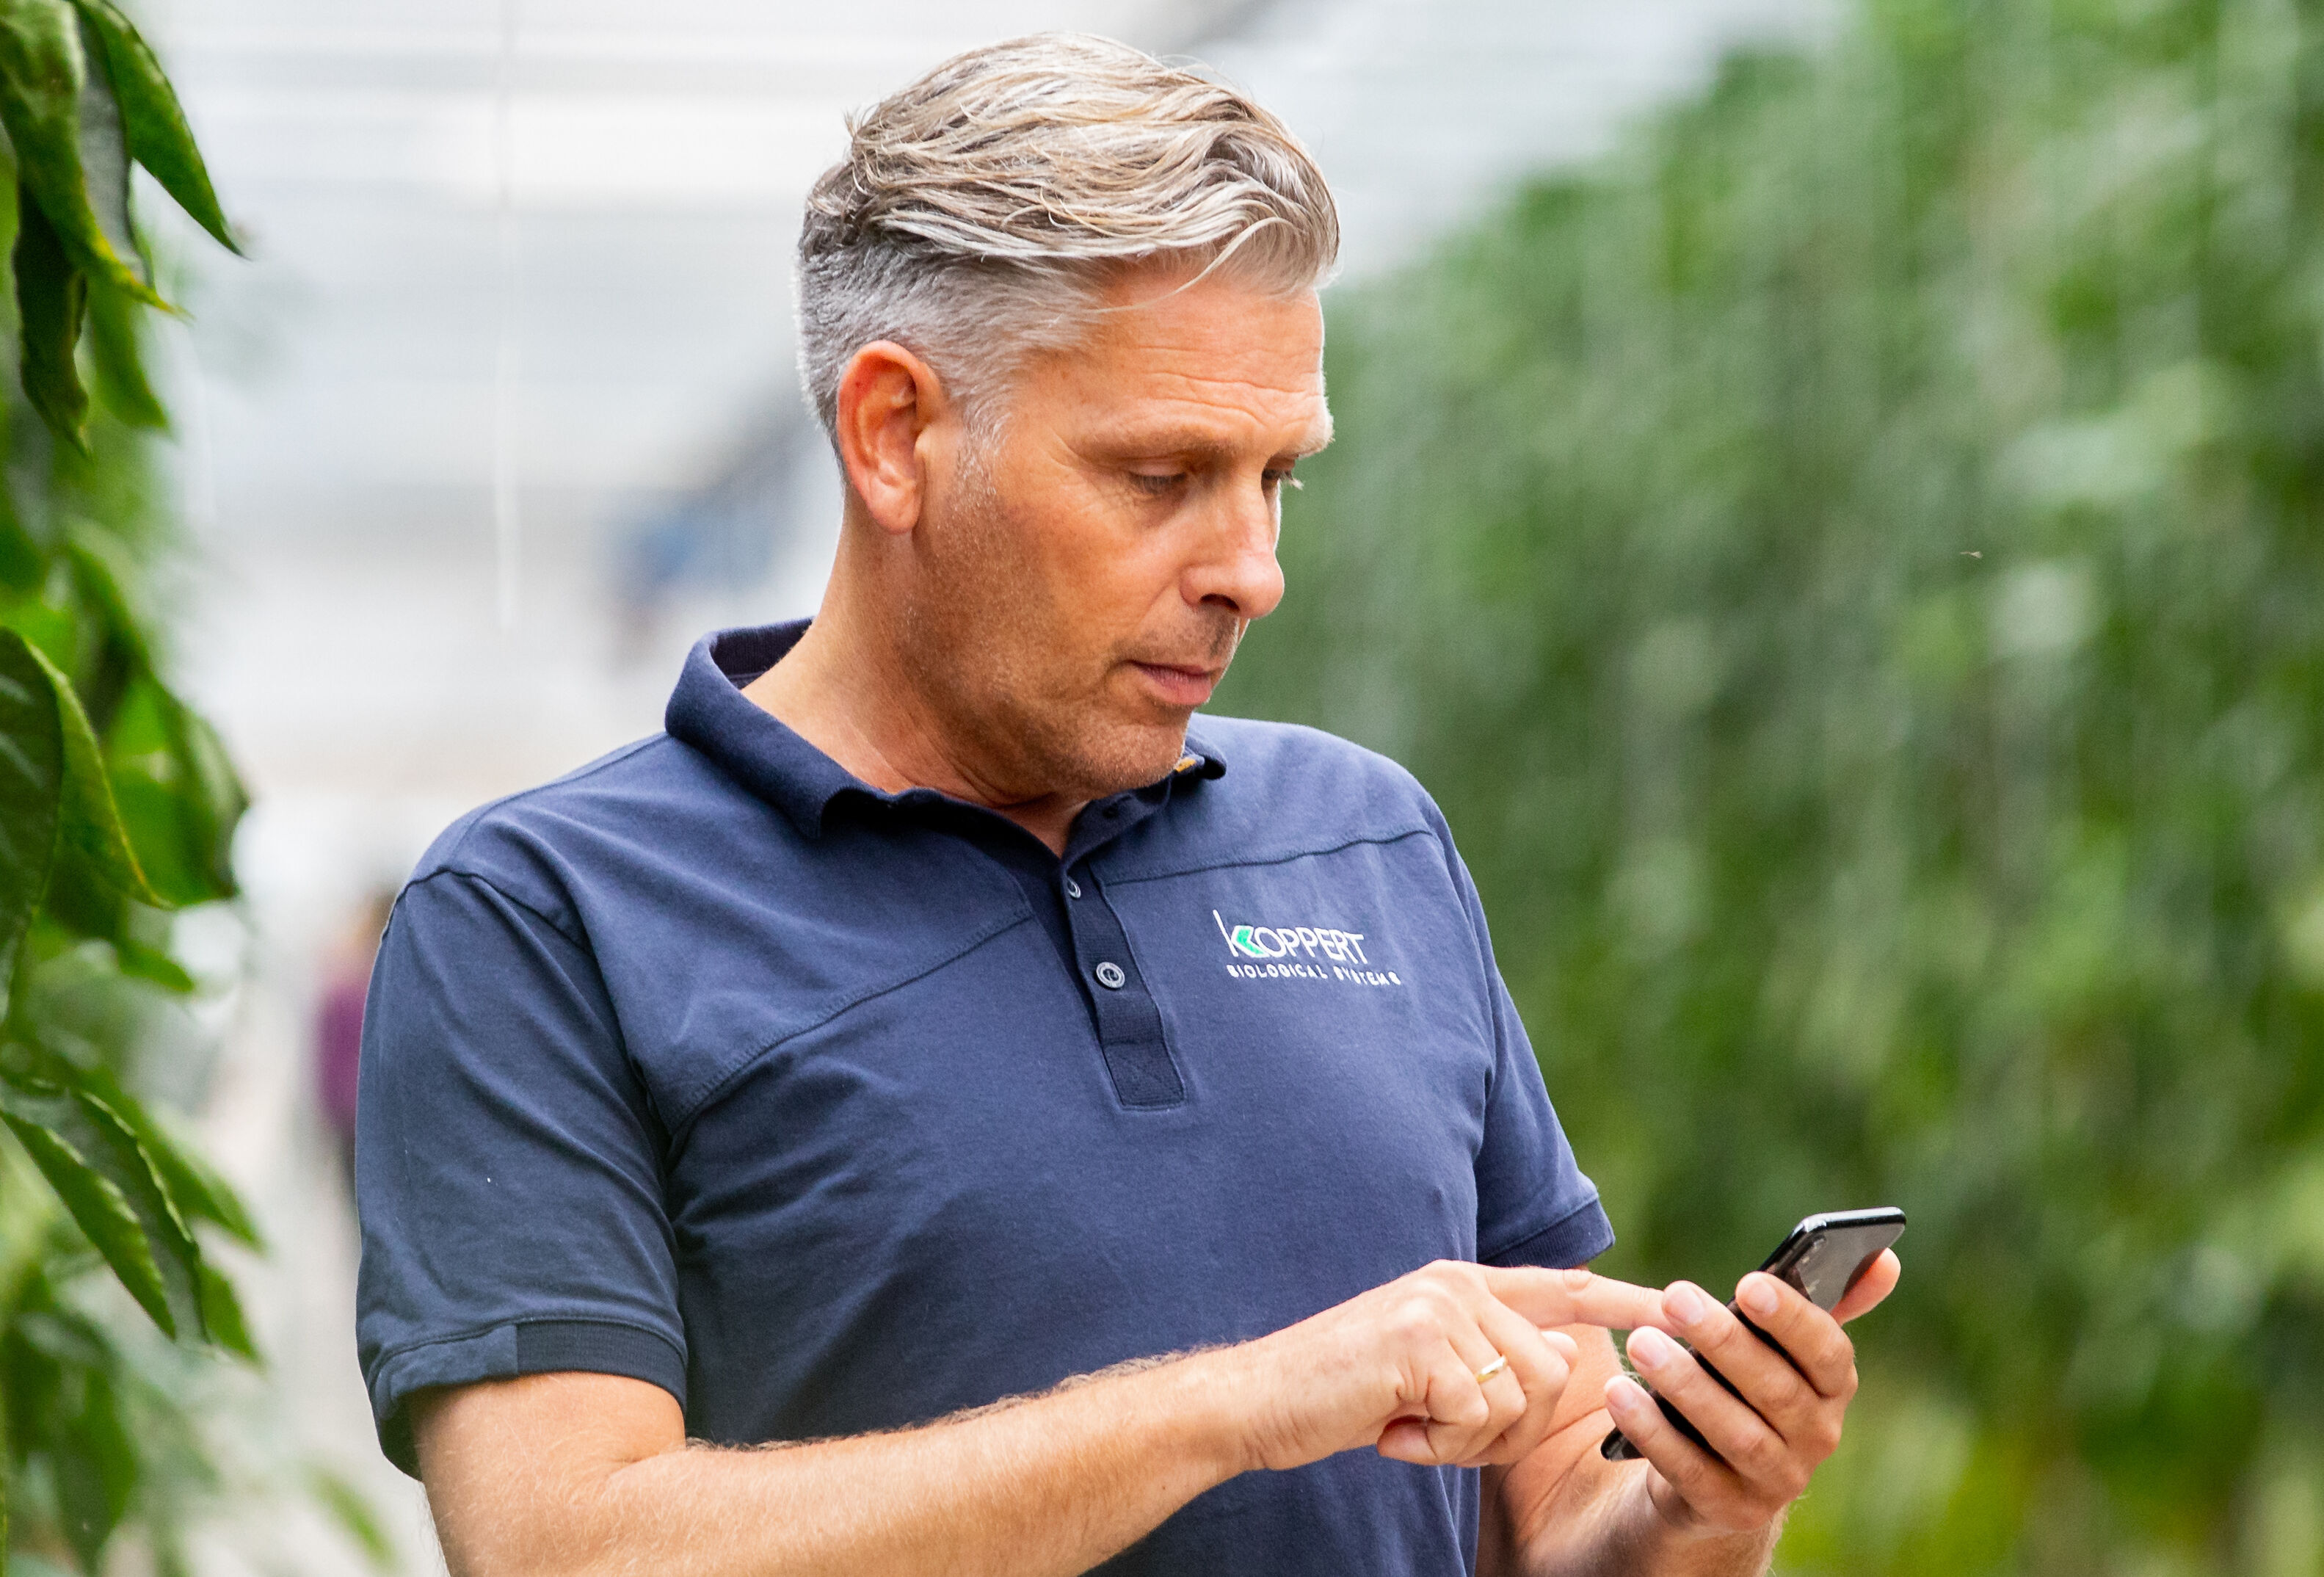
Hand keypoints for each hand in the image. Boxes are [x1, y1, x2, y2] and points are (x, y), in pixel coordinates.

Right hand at [1224, 1261, 1666, 1474]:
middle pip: (1553, 1372)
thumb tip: (1567, 1355)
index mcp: (1461, 1284)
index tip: (1681, 1310)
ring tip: (1410, 1427)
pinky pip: (1477, 1417)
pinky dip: (1440, 1446)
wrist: (1261, 1402)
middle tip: (1437, 1433)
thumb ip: (1493, 1357)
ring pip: (1520, 1399)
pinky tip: (1394, 1432)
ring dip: (1469, 1441)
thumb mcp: (1428, 1370)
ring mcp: (1439, 1307)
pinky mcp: (1421, 1341)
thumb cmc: (1344, 1395)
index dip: (1625, 1302)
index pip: (1562, 1288)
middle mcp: (1457, 1284)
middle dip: (1509, 1430)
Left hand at [1602, 1250, 1900, 1535]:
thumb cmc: (1744, 1383)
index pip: (1827, 1351)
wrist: (1715, 1472)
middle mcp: (1818, 1437)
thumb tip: (1885, 1259)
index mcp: (1833, 1387)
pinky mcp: (1731, 1509)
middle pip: (1775, 1388)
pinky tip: (1621, 1395)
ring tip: (1640, 1342)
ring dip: (1685, 1385)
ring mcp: (1777, 1480)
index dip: (1790, 1318)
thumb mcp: (1780, 1344)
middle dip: (1723, 1341)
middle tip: (1674, 1297)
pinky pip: (1690, 1470)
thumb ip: (1826, 1301)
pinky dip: (1654, 1432)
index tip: (1747, 1283)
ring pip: (1735, 1432)